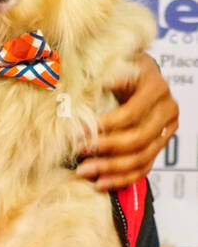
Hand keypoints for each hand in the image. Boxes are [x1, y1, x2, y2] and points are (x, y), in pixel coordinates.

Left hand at [75, 53, 177, 190]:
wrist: (138, 73)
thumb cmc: (120, 67)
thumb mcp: (113, 64)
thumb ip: (105, 75)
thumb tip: (90, 86)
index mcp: (155, 87)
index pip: (131, 114)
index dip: (105, 126)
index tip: (79, 132)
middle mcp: (167, 109)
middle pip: (138, 138)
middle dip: (106, 149)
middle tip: (80, 152)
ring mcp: (166, 130)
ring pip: (141, 157)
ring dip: (111, 168)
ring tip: (85, 171)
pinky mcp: (161, 145)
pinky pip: (144, 168)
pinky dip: (122, 178)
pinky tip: (101, 183)